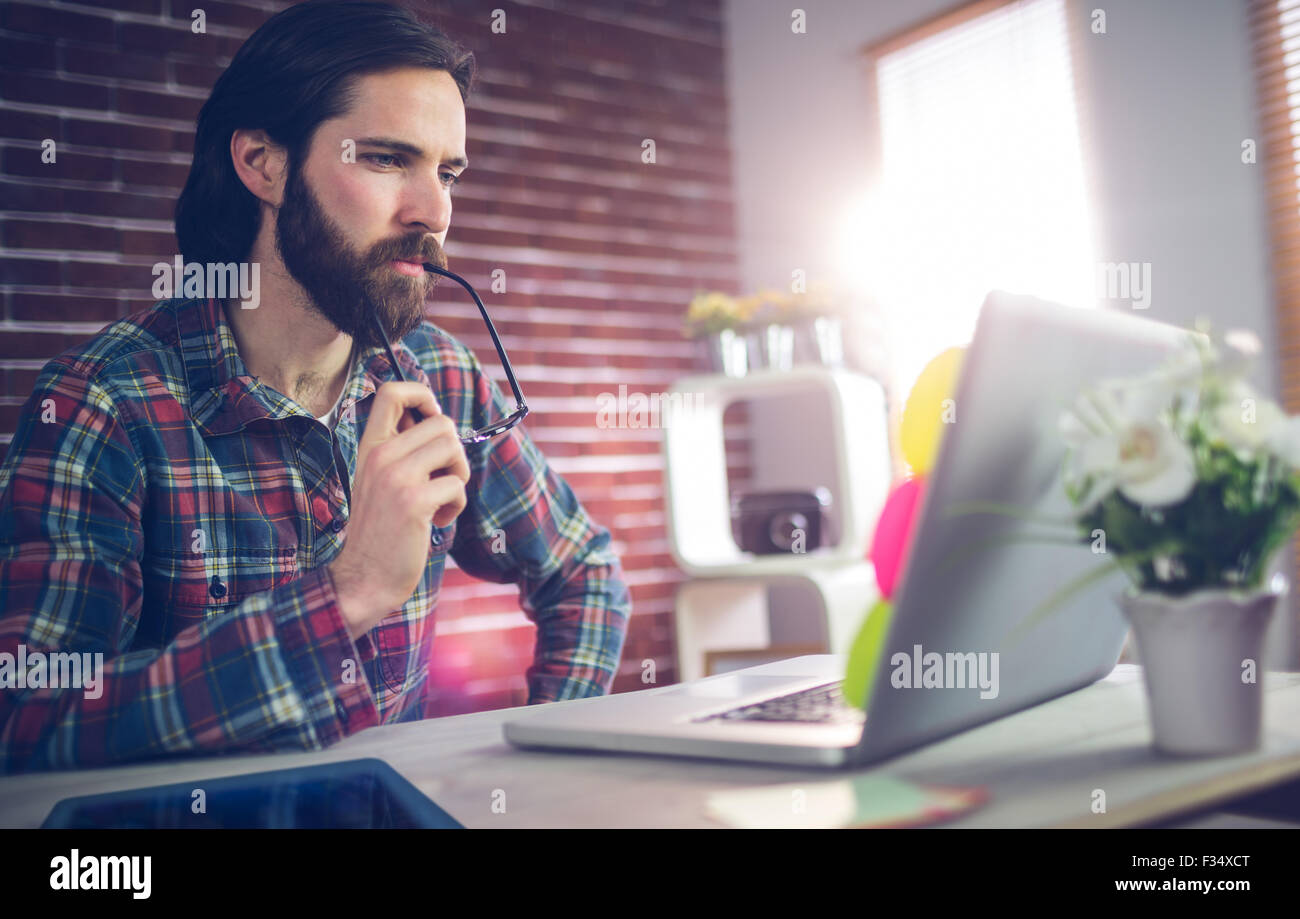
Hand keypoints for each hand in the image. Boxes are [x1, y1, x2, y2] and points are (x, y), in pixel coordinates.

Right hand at [328, 382, 469, 638]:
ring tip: (440, 498)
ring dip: (458, 475)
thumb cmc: (380, 529)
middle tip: (441, 478)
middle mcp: (380, 455)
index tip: (431, 418)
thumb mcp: (380, 480)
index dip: (422, 395)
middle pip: (442, 422)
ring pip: (454, 447)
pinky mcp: (414, 502)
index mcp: (370, 446)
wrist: (362, 577)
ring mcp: (396, 477)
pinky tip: (436, 521)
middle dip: (454, 451)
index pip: (392, 391)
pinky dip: (456, 505)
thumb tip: (436, 421)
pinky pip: (457, 485)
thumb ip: (401, 451)